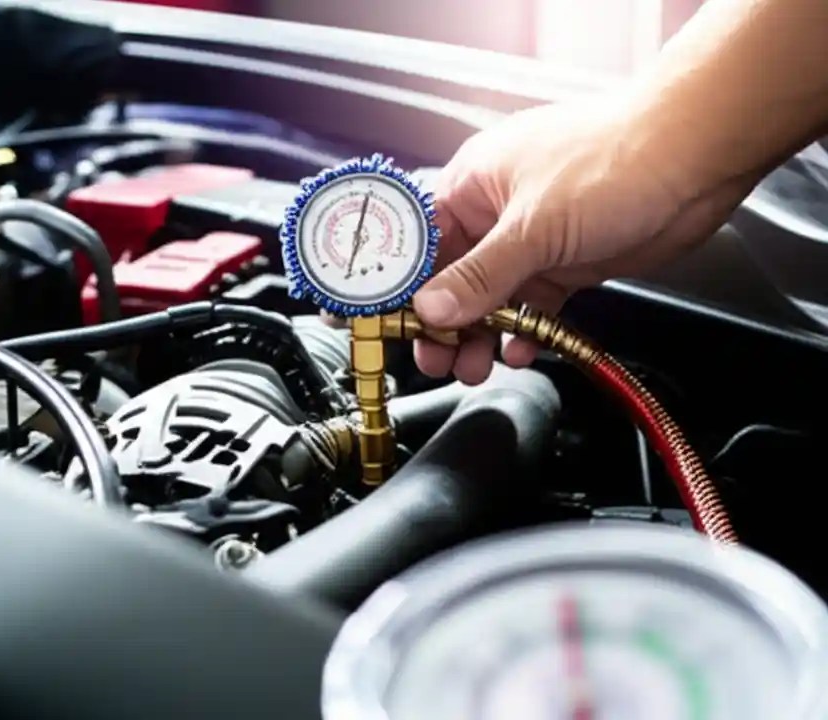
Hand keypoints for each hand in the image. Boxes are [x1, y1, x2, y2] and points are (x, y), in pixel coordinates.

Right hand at [411, 100, 760, 383]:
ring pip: (490, 297)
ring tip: (474, 364)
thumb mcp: (535, 226)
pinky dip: (523, 330)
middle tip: (436, 357)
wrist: (696, 159)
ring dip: (480, 333)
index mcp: (472, 183)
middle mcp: (496, 211)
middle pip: (450, 277)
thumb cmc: (617, 159)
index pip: (417, 241)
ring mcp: (532, 238)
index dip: (400, 283)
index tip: (388, 321)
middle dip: (441, 321)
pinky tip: (521, 349)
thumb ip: (480, 275)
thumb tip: (432, 307)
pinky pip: (530, 305)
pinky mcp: (566, 261)